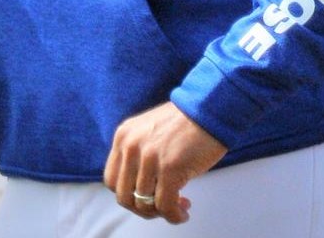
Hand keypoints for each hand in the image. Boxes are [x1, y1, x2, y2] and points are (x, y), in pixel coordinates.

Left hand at [102, 102, 226, 224]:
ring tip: (179, 207)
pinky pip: (165, 205)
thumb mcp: (150, 131)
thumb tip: (142, 189)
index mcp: (124, 136)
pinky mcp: (170, 168)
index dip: (128, 194)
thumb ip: (139, 154)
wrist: (210, 107)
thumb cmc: (187, 121)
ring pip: (144, 204)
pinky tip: (184, 213)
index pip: (112, 179)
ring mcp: (149, 157)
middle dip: (142, 208)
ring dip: (161, 212)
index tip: (147, 197)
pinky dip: (174, 215)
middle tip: (161, 208)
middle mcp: (131, 146)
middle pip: (123, 195)